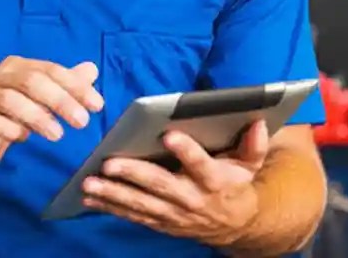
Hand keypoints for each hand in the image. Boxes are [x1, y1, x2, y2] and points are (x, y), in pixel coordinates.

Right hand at [0, 57, 102, 170]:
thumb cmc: (9, 116)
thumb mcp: (39, 100)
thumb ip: (64, 85)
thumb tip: (92, 69)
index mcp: (17, 67)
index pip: (50, 70)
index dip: (75, 85)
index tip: (97, 105)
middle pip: (31, 81)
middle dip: (60, 100)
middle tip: (82, 121)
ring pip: (10, 99)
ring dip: (37, 116)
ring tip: (57, 135)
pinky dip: (9, 128)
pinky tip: (23, 138)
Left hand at [82, 119, 269, 247]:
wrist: (235, 226)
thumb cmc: (235, 184)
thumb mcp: (250, 165)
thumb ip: (254, 144)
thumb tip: (258, 121)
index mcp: (215, 180)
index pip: (201, 164)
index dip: (187, 150)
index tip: (169, 134)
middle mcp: (192, 199)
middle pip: (161, 186)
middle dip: (134, 175)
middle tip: (109, 164)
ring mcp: (174, 214)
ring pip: (141, 204)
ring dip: (113, 195)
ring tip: (89, 184)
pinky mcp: (161, 223)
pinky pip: (133, 216)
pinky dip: (110, 208)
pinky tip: (88, 199)